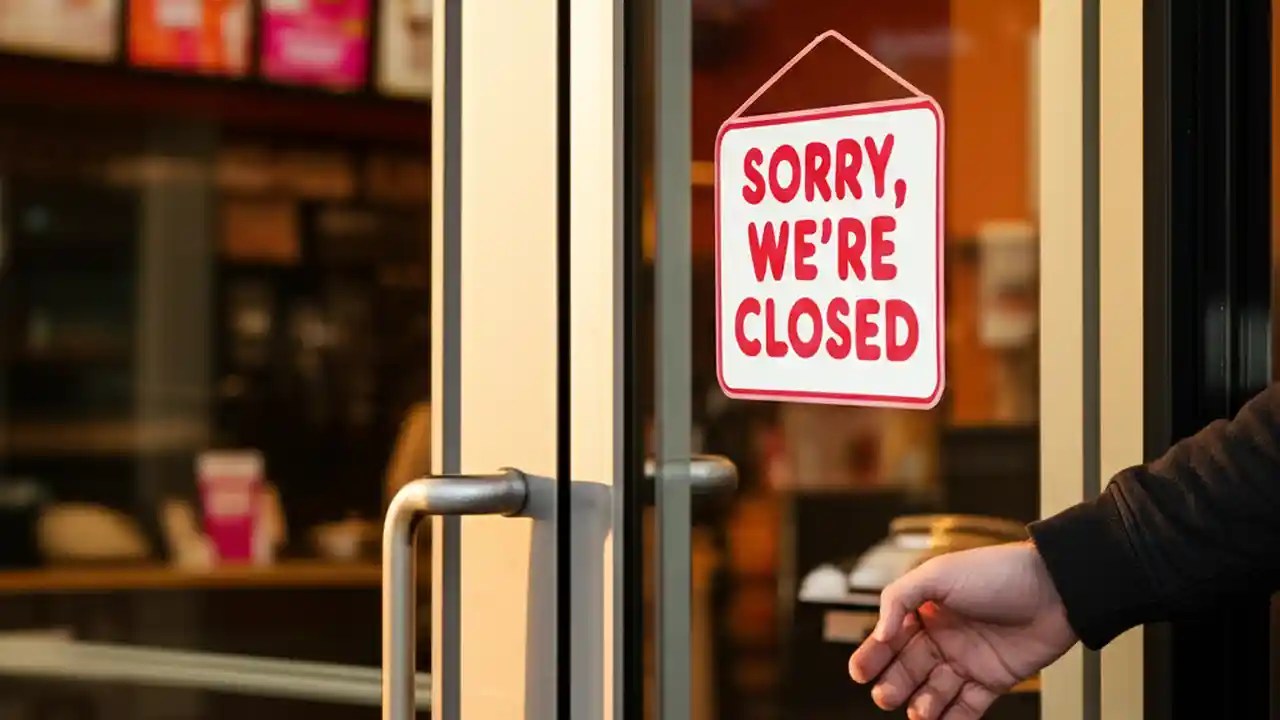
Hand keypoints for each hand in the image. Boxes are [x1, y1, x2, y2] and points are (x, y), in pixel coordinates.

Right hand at [848, 541, 1076, 718]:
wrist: (1055, 588)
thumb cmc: (998, 572)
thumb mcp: (938, 574)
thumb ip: (899, 599)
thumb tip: (880, 632)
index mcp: (926, 610)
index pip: (890, 638)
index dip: (872, 655)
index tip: (858, 672)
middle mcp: (943, 636)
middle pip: (908, 669)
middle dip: (894, 684)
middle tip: (885, 695)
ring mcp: (967, 660)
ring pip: (933, 692)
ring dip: (921, 705)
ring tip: (918, 710)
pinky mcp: (992, 680)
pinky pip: (966, 707)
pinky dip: (951, 719)